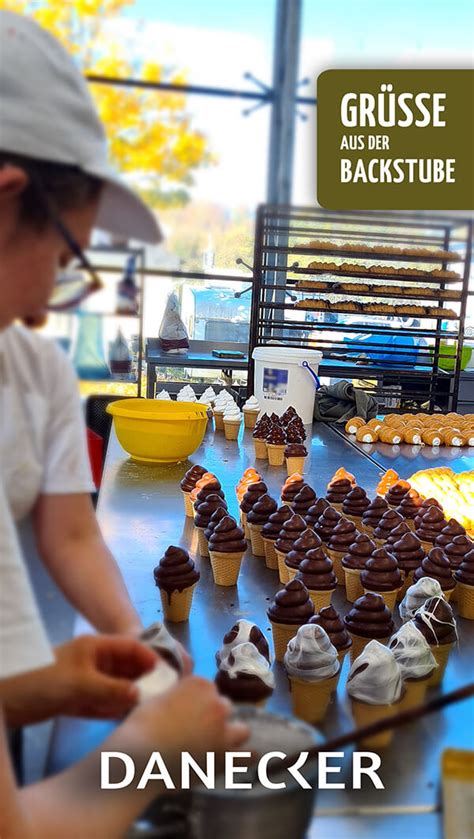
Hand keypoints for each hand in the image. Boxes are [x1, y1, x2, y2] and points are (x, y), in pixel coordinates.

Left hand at [0, 635, 156, 725]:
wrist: (8, 698)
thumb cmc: (44, 680)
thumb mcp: (80, 682)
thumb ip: (111, 689)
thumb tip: (141, 695)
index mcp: (96, 646)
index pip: (132, 646)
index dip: (151, 657)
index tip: (168, 673)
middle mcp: (95, 662)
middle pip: (127, 668)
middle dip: (145, 679)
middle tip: (166, 695)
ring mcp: (87, 681)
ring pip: (118, 687)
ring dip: (132, 697)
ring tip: (153, 709)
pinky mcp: (79, 700)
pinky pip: (105, 703)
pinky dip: (116, 709)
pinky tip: (131, 717)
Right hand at [121, 676, 248, 774]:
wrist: (141, 757)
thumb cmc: (141, 725)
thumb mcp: (157, 697)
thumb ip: (177, 692)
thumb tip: (181, 691)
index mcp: (200, 685)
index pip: (206, 689)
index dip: (197, 701)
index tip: (187, 710)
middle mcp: (218, 704)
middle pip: (223, 707)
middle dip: (213, 716)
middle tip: (197, 729)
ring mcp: (224, 731)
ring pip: (241, 730)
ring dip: (232, 734)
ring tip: (219, 743)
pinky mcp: (226, 758)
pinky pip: (246, 756)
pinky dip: (248, 756)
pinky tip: (250, 757)